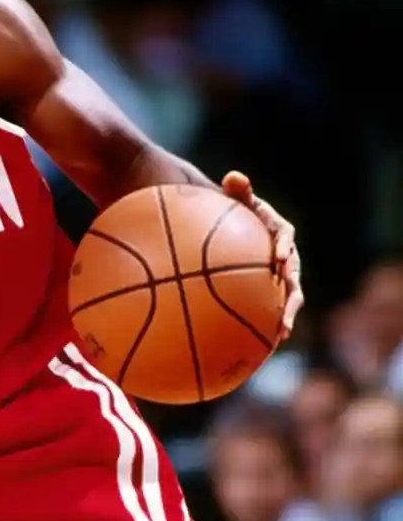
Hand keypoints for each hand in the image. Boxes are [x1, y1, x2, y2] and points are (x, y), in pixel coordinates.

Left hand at [221, 171, 303, 338]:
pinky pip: (270, 306)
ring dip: (287, 313)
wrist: (227, 225)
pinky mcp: (269, 287)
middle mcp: (284, 253)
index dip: (284, 245)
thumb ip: (237, 190)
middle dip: (293, 290)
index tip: (279, 257)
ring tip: (282, 332)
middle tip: (291, 304)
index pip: (285, 235)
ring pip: (288, 295)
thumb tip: (233, 177)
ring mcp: (278, 273)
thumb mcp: (233, 198)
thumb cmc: (229, 209)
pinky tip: (261, 343)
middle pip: (293, 273)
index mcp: (277, 229)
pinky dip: (268, 322)